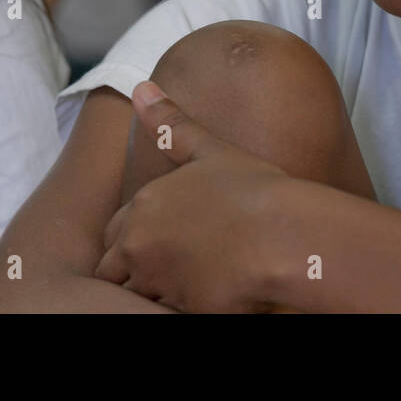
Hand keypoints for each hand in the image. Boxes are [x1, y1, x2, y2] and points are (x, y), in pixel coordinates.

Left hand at [94, 81, 294, 312]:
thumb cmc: (257, 190)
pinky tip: (206, 294)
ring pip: (135, 295)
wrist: (287, 236)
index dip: (134, 236)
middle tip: (173, 262)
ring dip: (153, 289)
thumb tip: (140, 87)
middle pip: (113, 269)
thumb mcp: (212, 150)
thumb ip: (172, 124)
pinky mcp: (180, 310)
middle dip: (133, 268)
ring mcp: (158, 282)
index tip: (163, 237)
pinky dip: (177, 306)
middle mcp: (140, 246)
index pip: (114, 231)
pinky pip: (163, 313)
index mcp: (144, 205)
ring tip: (191, 278)